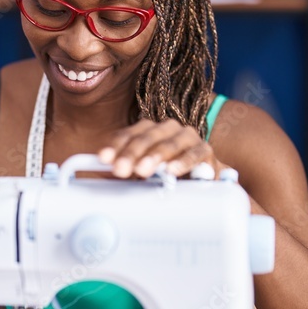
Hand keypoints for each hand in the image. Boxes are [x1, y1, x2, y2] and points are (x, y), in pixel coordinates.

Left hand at [98, 119, 226, 178]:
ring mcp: (187, 137)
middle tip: (120, 169)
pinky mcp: (204, 150)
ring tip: (142, 170)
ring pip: (169, 143)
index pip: (129, 134)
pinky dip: (183, 162)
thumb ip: (127, 172)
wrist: (203, 180)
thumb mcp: (143, 174)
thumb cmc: (167, 176)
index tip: (104, 159)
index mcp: (149, 131)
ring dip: (155, 156)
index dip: (116, 145)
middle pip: (146, 137)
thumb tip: (102, 176)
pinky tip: (172, 170)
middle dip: (131, 153)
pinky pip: (194, 154)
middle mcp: (167, 129)